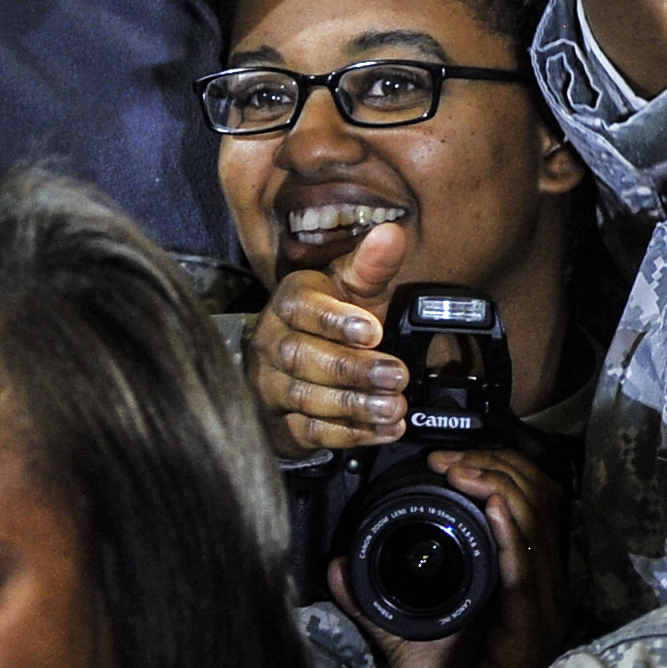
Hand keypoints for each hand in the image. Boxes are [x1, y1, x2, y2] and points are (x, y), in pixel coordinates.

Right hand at [249, 222, 416, 456]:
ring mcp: (270, 386)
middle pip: (302, 357)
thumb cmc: (330, 322)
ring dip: (353, 405)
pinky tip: (383, 431)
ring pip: (305, 397)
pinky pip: (308, 432)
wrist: (296, 369)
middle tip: (396, 375)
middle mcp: (271, 343)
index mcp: (289, 303)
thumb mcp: (350, 290)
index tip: (373, 331)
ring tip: (394, 407)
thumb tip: (391, 234)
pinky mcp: (278, 424)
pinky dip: (349, 433)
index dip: (335, 320)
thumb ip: (371, 266)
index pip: (302, 308)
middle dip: (352, 369)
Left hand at [345, 443, 570, 667]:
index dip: (493, 470)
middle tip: (452, 457)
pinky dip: (511, 532)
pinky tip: (492, 506)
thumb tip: (337, 564)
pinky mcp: (530, 630)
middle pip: (539, 501)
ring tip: (464, 469)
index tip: (446, 459)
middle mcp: (539, 586)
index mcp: (519, 579)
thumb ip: (371, 600)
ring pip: (537, 524)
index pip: (527, 503)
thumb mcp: (400, 635)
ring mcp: (540, 607)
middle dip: (497, 467)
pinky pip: (527, 571)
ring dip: (501, 486)